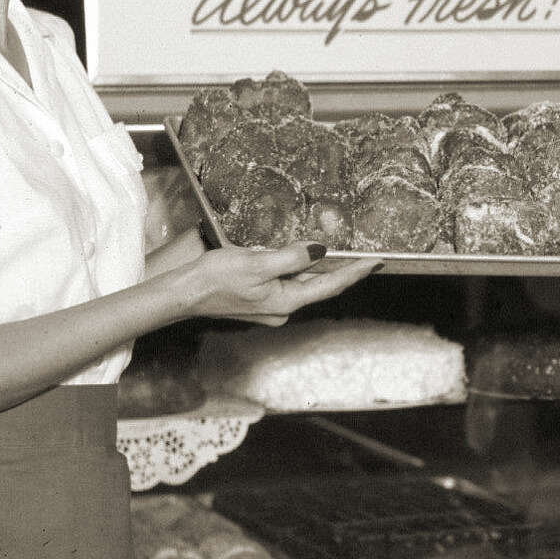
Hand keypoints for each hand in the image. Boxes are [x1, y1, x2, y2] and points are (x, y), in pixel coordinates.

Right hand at [182, 242, 379, 324]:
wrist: (182, 295)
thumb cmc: (215, 281)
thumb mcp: (258, 264)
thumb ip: (292, 257)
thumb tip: (320, 250)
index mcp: (287, 302)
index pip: (332, 285)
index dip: (356, 271)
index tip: (377, 261)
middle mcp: (283, 307)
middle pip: (321, 285)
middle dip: (343, 269)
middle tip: (367, 254)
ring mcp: (272, 305)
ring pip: (304, 283)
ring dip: (321, 268)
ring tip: (344, 253)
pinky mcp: (260, 297)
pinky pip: (288, 281)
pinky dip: (300, 269)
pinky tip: (303, 257)